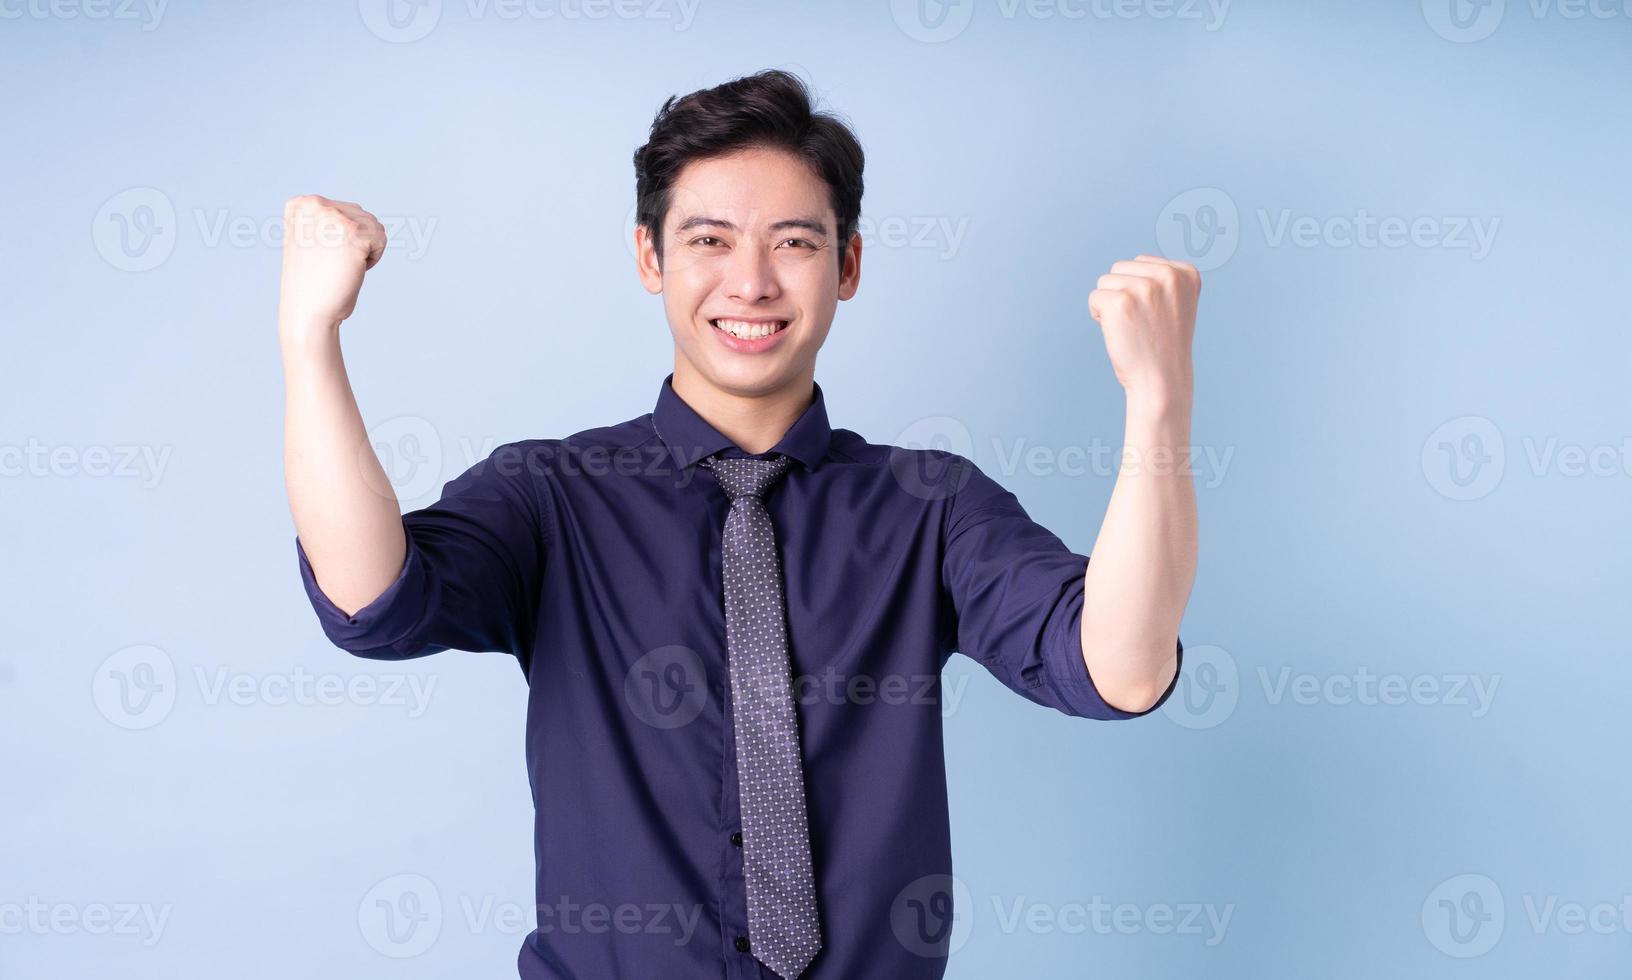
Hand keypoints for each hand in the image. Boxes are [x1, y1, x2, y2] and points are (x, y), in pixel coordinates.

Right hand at [278, 195, 386, 341]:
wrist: (307, 310)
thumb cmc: (312, 282)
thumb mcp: (312, 240)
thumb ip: (326, 222)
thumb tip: (357, 213)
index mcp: (301, 204)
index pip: (343, 211)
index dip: (341, 238)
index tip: (322, 255)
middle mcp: (315, 204)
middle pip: (360, 215)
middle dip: (356, 243)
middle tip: (333, 264)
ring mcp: (334, 216)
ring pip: (373, 225)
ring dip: (365, 250)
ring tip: (341, 266)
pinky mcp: (354, 233)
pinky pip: (381, 238)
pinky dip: (374, 258)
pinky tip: (352, 268)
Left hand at [1087, 254, 1199, 402]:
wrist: (1161, 380)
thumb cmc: (1163, 344)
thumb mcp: (1176, 303)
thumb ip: (1162, 278)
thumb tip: (1130, 264)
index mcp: (1186, 273)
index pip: (1141, 263)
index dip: (1139, 290)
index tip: (1155, 314)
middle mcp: (1168, 276)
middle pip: (1121, 267)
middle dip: (1122, 293)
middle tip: (1140, 322)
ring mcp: (1145, 288)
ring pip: (1105, 280)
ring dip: (1110, 304)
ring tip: (1130, 327)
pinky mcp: (1121, 302)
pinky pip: (1095, 297)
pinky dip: (1098, 315)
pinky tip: (1118, 332)